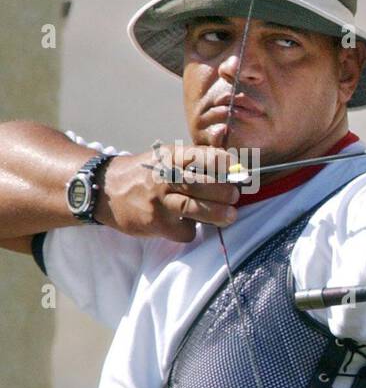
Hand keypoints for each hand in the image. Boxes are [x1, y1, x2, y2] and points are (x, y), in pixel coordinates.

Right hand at [99, 145, 242, 242]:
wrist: (106, 190)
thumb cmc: (147, 174)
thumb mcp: (167, 158)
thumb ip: (197, 162)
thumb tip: (235, 166)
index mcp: (171, 158)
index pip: (201, 156)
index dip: (222, 162)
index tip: (237, 169)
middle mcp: (164, 177)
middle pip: (202, 184)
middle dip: (224, 191)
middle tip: (234, 196)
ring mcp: (158, 201)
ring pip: (194, 209)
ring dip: (217, 214)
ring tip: (230, 215)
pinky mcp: (155, 223)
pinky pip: (184, 231)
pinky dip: (191, 230)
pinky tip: (188, 225)